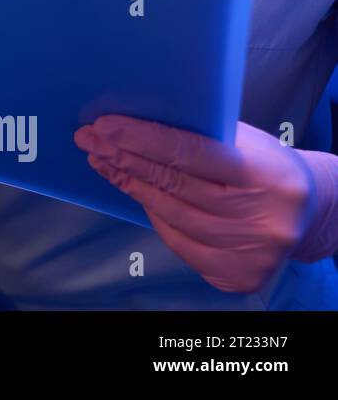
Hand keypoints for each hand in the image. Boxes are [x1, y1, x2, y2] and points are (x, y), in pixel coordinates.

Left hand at [75, 116, 337, 292]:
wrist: (308, 212)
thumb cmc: (265, 165)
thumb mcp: (245, 141)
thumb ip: (199, 134)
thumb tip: (132, 124)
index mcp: (267, 174)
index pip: (191, 153)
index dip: (142, 139)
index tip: (104, 127)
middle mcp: (262, 219)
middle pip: (174, 186)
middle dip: (124, 159)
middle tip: (90, 140)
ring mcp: (249, 253)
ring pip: (170, 215)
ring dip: (132, 185)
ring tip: (106, 162)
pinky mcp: (237, 276)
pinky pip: (178, 241)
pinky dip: (155, 215)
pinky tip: (139, 193)